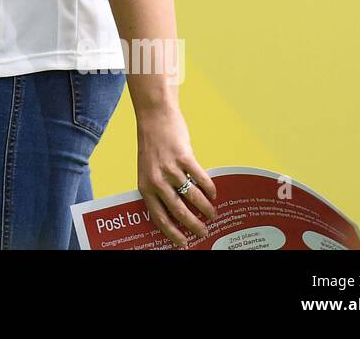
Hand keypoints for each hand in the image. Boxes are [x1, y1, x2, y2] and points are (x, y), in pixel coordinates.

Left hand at [136, 106, 217, 247]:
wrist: (154, 117)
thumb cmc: (152, 145)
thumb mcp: (148, 170)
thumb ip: (159, 187)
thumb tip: (179, 210)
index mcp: (145, 186)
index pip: (159, 217)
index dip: (172, 232)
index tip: (183, 243)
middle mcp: (156, 180)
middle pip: (178, 211)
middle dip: (193, 225)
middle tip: (204, 232)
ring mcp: (170, 169)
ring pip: (192, 197)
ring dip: (205, 208)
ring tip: (212, 214)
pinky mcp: (184, 157)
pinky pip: (201, 179)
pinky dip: (210, 189)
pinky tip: (214, 194)